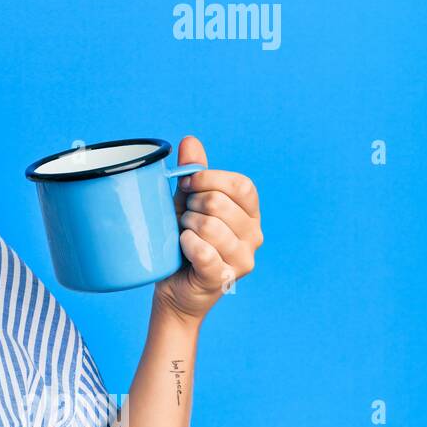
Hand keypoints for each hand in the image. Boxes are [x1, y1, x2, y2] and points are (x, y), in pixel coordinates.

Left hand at [153, 135, 263, 325]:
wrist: (171, 286)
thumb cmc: (181, 240)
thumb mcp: (186, 202)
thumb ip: (193, 173)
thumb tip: (190, 140)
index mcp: (249, 213)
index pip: (241, 185)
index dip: (209, 179)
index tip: (186, 185)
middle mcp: (254, 235)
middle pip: (220, 204)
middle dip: (191, 207)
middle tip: (182, 219)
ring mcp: (243, 258)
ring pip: (210, 227)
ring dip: (186, 227)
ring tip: (182, 235)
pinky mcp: (225, 277)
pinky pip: (204, 252)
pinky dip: (187, 245)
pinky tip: (182, 248)